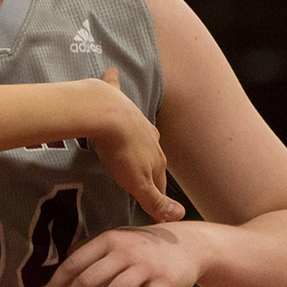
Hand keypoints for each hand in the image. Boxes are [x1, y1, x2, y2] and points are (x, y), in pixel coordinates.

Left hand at [38, 222, 203, 286]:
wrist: (190, 244)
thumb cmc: (144, 248)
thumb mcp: (117, 242)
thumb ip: (92, 256)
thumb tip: (61, 279)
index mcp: (108, 241)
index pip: (74, 263)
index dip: (56, 284)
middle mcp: (125, 251)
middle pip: (88, 280)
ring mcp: (147, 267)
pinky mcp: (166, 283)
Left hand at [91, 69, 180, 225]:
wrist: (106, 115)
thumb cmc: (120, 152)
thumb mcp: (137, 183)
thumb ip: (155, 201)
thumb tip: (179, 216)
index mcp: (156, 159)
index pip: (159, 182)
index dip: (155, 196)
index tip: (150, 207)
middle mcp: (150, 136)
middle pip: (151, 157)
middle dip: (148, 167)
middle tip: (138, 178)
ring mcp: (134, 116)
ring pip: (138, 127)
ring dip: (137, 135)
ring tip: (131, 144)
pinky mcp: (115, 96)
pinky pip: (115, 86)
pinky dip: (113, 80)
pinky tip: (111, 70)